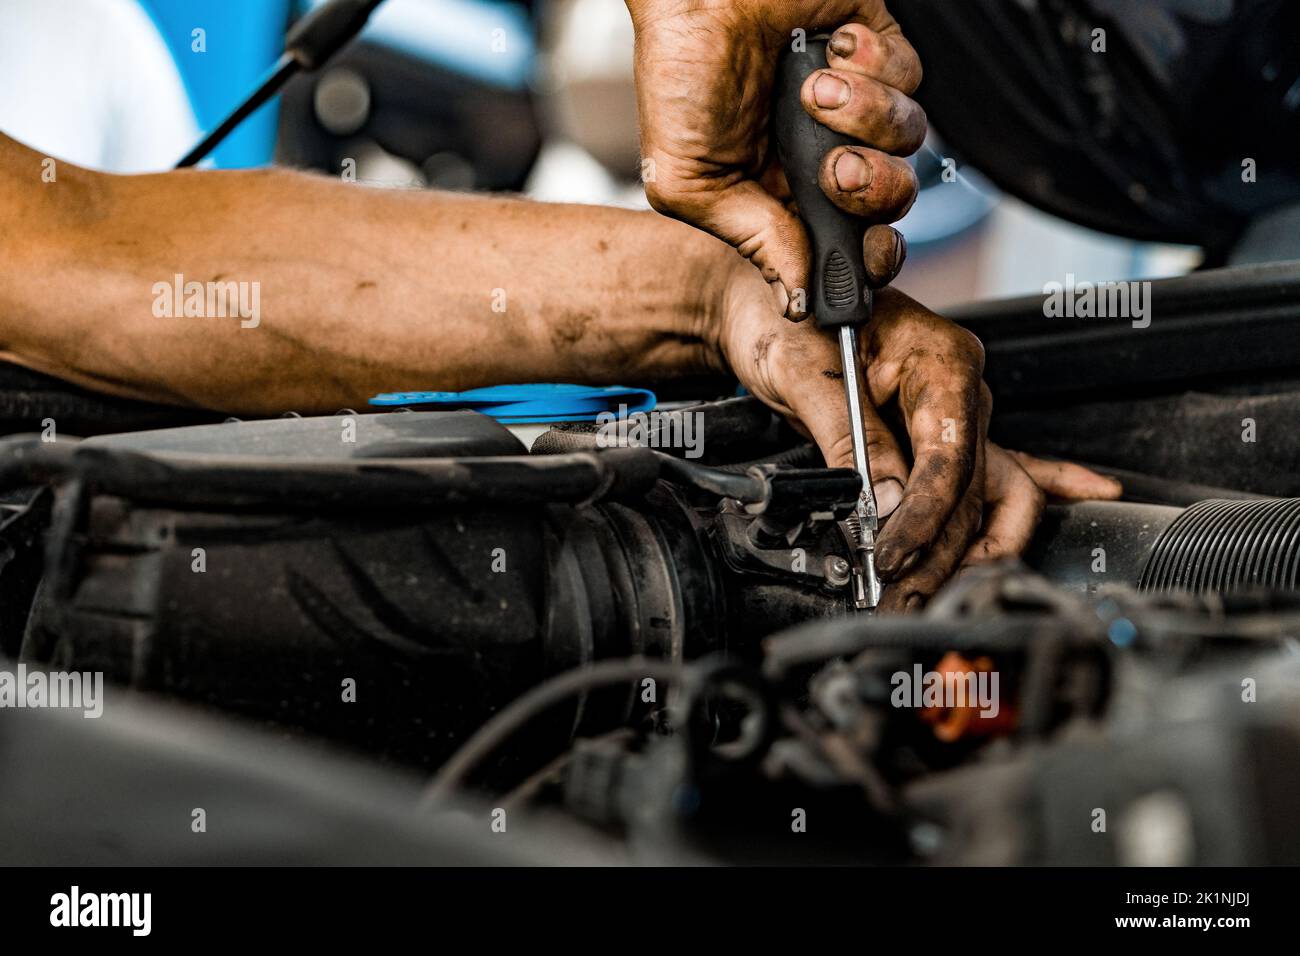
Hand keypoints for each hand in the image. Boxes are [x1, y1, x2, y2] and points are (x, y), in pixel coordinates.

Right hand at [626, 0, 924, 315]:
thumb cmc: (679, 73)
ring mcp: (856, 106)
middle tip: (835, 172)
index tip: (861, 258)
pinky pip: (910, 78)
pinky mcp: (878, 52)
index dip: (865, 263)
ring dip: (866, 120)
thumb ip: (750, 241)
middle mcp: (824, 156)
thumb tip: (796, 301)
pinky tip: (831, 47)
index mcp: (781, 199)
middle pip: (891, 205)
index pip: (846, 251)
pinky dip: (874, 66)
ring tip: (814, 92)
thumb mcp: (689, 183)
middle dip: (872, 195)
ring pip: (909, 144)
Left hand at [715, 265, 1122, 610]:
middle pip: (975, 489)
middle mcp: (961, 388)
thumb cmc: (787, 322)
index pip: (950, 456)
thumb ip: (850, 436)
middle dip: (943, 554)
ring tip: (931, 600)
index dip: (924, 516)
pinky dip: (1033, 494)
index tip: (892, 557)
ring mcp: (956, 414)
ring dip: (962, 555)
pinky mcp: (937, 436)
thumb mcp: (807, 373)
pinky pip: (995, 472)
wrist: (768, 306)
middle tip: (901, 601)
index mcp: (940, 360)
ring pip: (987, 495)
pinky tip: (1088, 492)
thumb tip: (884, 502)